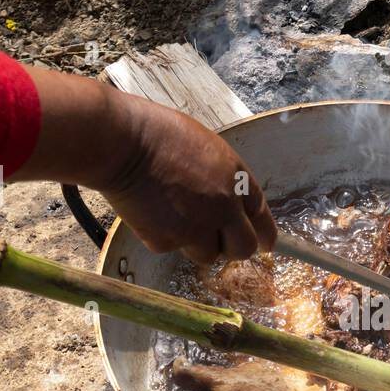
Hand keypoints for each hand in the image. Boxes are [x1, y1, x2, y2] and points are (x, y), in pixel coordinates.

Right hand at [103, 96, 276, 261]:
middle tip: (219, 240)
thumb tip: (233, 204)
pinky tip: (153, 213)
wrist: (123, 143)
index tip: (267, 244)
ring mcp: (195, 228)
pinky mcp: (166, 241)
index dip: (265, 233)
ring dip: (197, 243)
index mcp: (236, 180)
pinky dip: (165, 237)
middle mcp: (223, 208)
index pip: (261, 216)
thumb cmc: (160, 135)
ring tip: (176, 216)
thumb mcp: (208, 148)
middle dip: (233, 247)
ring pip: (207, 254)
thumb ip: (225, 179)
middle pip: (242, 249)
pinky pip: (173, 248)